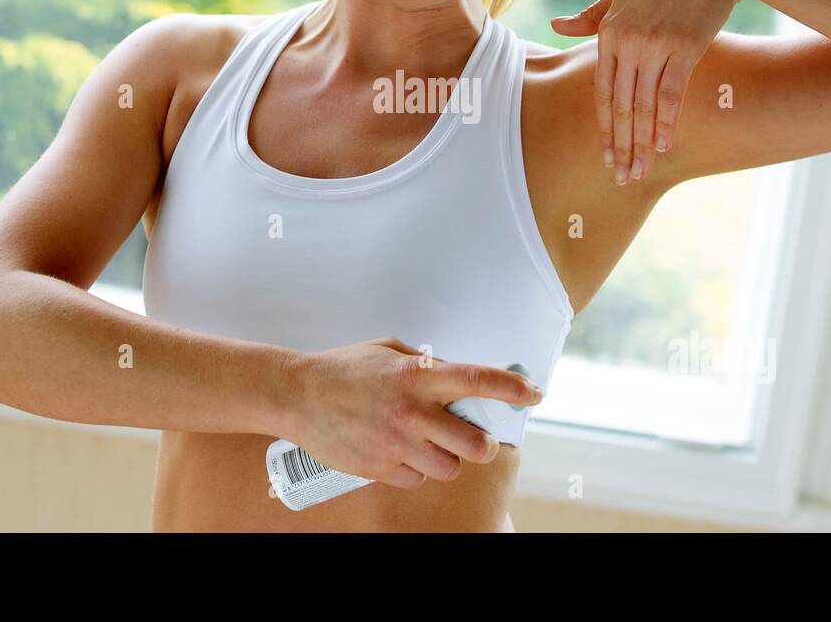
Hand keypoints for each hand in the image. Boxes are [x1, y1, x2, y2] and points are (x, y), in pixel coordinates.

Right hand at [285, 337, 542, 489]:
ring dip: (448, 458)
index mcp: (417, 375)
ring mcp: (396, 443)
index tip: (534, 393)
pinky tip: (401, 452)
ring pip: (450, 468)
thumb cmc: (345, 369)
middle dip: (483, 444)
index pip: (477, 380)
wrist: (297, 395)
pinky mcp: (379, 467)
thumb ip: (426, 363)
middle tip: (477, 438)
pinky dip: (416, 469)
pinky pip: (417, 479)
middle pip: (477, 445)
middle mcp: (412, 411)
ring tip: (430, 443)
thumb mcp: (390, 350)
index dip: (512, 388)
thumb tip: (458, 377)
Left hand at [550, 0, 745, 183]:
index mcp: (609, 33)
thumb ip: (591, 17)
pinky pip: (672, 94)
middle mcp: (628, 43)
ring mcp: (655, 46)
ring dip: (642, 143)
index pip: (602, 92)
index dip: (604, 128)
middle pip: (621, 106)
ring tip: (639, 170)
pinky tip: (664, 145)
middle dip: (621, 145)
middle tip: (620, 176)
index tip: (605, 156)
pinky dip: (667, 122)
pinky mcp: (685, 48)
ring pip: (644, 106)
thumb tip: (555, 26)